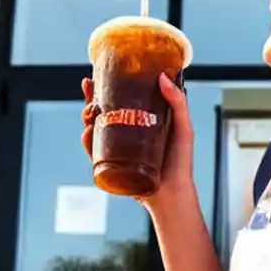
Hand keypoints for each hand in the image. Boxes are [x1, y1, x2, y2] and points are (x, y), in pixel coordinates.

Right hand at [80, 75, 196, 208]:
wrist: (172, 195)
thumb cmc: (181, 162)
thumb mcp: (183, 128)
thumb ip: (178, 103)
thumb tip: (163, 77)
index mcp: (142, 122)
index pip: (122, 101)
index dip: (108, 87)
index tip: (99, 74)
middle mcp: (127, 135)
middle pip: (103, 113)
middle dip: (91, 100)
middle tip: (89, 89)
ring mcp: (117, 150)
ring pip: (95, 130)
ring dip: (87, 118)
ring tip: (90, 112)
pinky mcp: (111, 166)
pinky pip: (94, 152)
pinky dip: (87, 142)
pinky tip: (87, 134)